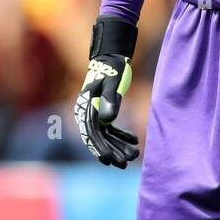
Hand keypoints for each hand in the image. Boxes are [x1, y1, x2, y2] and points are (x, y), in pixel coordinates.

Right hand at [75, 14, 140, 168]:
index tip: (108, 160)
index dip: (99, 147)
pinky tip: (134, 141)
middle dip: (111, 151)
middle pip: (97, 137)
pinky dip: (121, 136)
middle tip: (124, 164)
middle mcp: (87, 111)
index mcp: (85, 106)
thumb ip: (110, 99)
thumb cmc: (112, 67)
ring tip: (134, 155)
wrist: (112, 55)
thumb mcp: (112, 82)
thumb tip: (107, 119)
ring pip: (105, 135)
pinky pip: (110, 128)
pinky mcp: (103, 110)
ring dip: (118, 146)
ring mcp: (94, 112)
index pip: (91, 132)